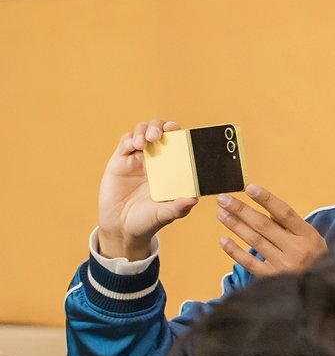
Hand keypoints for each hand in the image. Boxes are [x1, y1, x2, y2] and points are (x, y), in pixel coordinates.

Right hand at [97, 120, 198, 259]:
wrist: (122, 229)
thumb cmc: (148, 220)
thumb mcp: (165, 214)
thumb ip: (179, 207)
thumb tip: (194, 199)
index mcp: (170, 166)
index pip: (176, 141)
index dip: (177, 132)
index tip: (176, 130)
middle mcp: (155, 159)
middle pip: (159, 129)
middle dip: (159, 126)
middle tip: (158, 136)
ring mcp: (137, 158)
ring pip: (142, 131)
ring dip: (144, 130)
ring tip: (145, 141)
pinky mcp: (120, 161)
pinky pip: (125, 142)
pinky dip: (130, 139)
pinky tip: (133, 146)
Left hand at [216, 183, 326, 275]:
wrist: (321, 287)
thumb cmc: (314, 257)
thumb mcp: (311, 237)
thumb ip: (289, 224)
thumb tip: (264, 209)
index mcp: (307, 235)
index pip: (284, 212)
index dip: (266, 199)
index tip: (249, 188)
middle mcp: (295, 249)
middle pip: (264, 225)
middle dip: (241, 210)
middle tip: (224, 199)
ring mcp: (282, 265)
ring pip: (254, 241)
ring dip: (235, 225)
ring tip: (221, 213)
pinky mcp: (272, 278)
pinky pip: (250, 263)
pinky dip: (235, 251)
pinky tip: (223, 240)